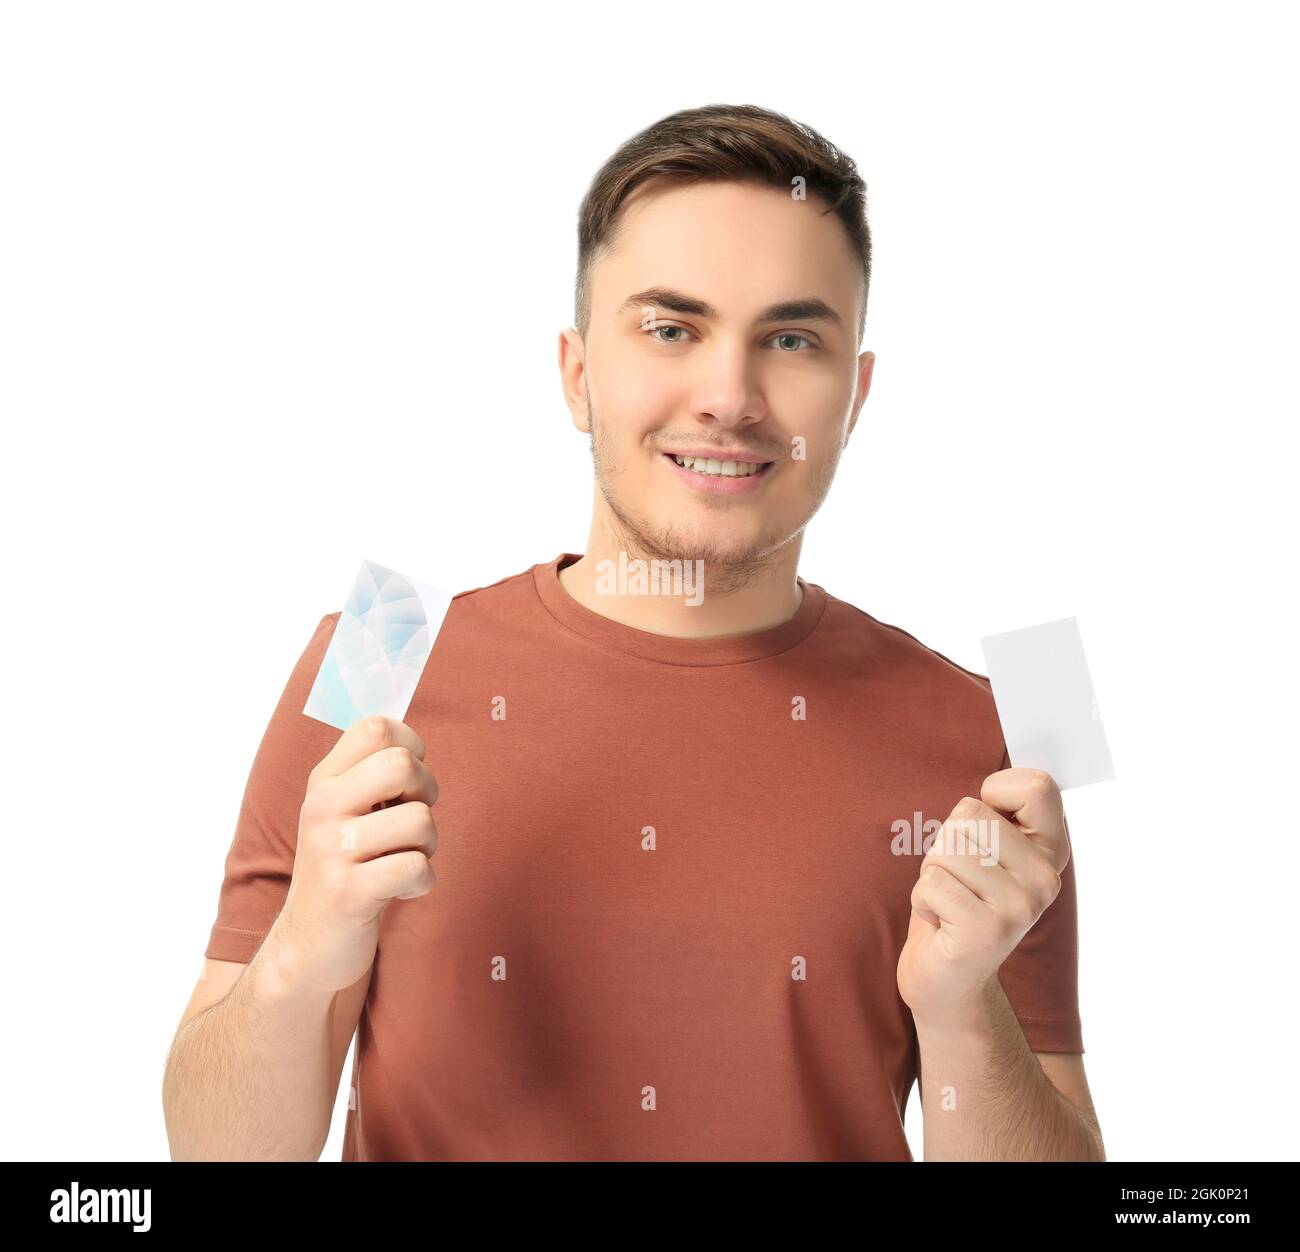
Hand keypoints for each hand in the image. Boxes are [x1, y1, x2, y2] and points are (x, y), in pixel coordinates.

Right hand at [270, 715, 438, 995]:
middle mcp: (321, 808)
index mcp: (324, 782)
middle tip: (412, 821)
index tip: (405, 781)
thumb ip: (371, 774)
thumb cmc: (345, 869)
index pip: (375, 728)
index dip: (410, 746)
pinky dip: (422, 882)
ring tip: (402, 860)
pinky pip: (417, 868)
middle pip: (402, 764)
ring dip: (427, 845)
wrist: (308, 946)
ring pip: (420, 820)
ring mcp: (331, 851)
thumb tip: (413, 744)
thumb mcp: (344, 812)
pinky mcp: (347, 893)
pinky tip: (400, 890)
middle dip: (427, 792)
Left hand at [896, 768, 1069, 1031]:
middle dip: (946, 843)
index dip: (993, 793)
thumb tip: (985, 792)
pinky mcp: (988, 930)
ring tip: (950, 900)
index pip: (1036, 787)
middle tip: (959, 880)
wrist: (948, 980)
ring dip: (933, 872)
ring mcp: (1021, 906)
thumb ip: (994, 815)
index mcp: (1051, 851)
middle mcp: (1045, 878)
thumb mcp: (983, 850)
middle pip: (969, 814)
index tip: (983, 828)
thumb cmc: (957, 899)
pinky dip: (922, 899)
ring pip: (946, 848)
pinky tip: (941, 922)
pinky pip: (931, 882)